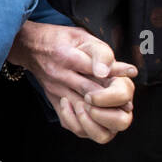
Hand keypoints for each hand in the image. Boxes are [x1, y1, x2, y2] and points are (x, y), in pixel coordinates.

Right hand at [8, 21, 136, 143]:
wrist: (30, 47)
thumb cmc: (61, 39)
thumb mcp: (81, 36)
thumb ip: (100, 52)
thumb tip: (119, 71)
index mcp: (68, 56)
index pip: (94, 67)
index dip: (115, 72)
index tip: (131, 74)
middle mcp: (60, 76)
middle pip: (91, 93)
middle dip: (113, 98)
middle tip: (128, 100)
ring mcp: (56, 91)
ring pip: (82, 112)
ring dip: (102, 114)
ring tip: (114, 111)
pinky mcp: (53, 102)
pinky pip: (70, 123)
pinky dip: (87, 125)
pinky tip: (97, 118)